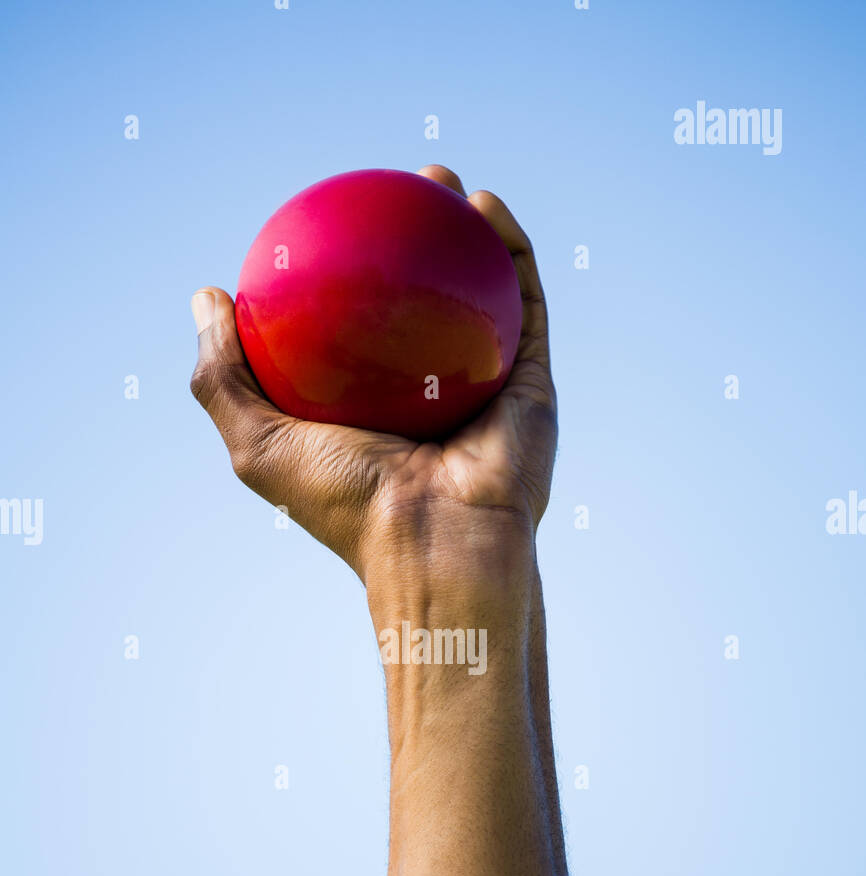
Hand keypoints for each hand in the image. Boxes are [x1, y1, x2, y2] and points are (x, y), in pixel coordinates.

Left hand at [190, 165, 556, 584]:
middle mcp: (430, 393)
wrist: (438, 546)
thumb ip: (224, 376)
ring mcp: (485, 385)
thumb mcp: (259, 443)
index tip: (321, 226)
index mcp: (372, 409)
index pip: (353, 329)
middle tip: (384, 191)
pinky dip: (510, 250)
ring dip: (464, 229)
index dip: (339, 272)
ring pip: (478, 291)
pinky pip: (524, 302)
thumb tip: (208, 297)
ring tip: (439, 180)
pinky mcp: (531, 380)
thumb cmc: (347, 501)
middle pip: (418, 301)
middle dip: (407, 239)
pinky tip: (486, 205)